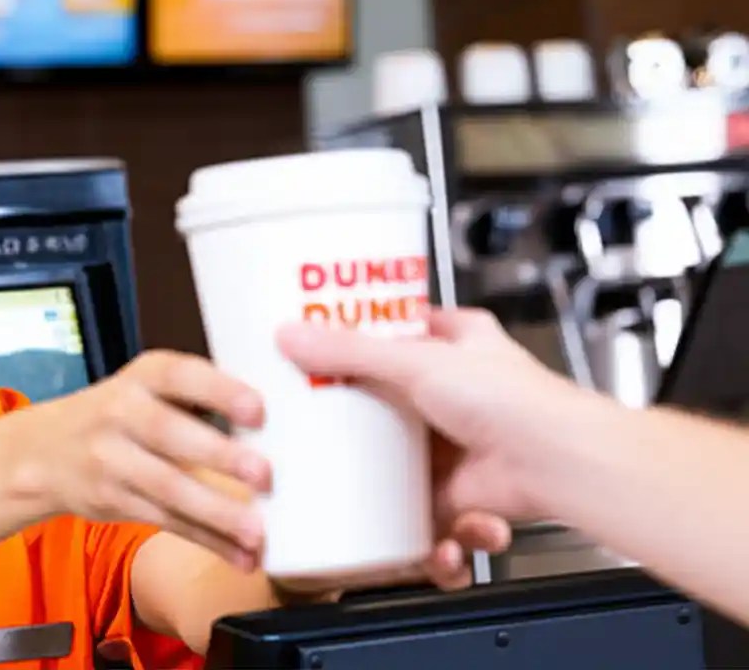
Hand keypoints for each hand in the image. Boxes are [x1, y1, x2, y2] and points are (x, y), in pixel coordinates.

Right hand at [15, 350, 270, 570]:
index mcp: (142, 377)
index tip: (257, 409)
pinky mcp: (113, 501)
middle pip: (169, 434)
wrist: (43, 452)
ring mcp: (111, 459)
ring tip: (257, 532)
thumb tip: (283, 416)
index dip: (218, 390)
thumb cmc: (118, 415)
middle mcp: (121, 413)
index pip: (179, 374)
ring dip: (216, 512)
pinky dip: (207, 541)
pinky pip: (165, 522)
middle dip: (219, 456)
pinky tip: (240, 554)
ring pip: (167, 488)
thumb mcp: (147, 387)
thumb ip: (198, 396)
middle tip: (265, 475)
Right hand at [276, 307, 584, 530]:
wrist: (554, 466)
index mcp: (457, 343)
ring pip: (395, 455)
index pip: (400, 327)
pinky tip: (385, 521)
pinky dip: (400, 521)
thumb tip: (293, 335)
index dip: (361, 331)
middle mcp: (455, 392)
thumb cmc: (515, 402)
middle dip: (353, 408)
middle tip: (309, 410)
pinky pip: (411, 508)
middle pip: (387, 395)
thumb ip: (351, 350)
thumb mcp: (418, 359)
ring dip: (371, 471)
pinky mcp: (450, 491)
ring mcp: (451, 444)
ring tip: (334, 473)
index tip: (318, 339)